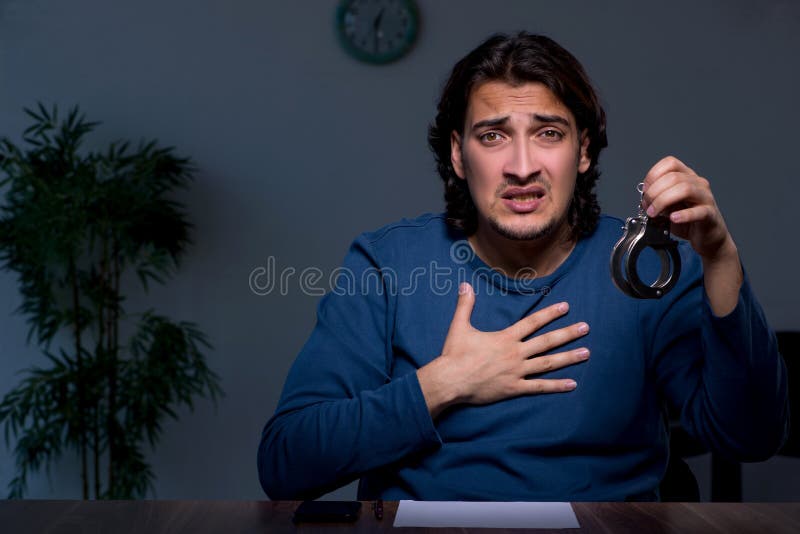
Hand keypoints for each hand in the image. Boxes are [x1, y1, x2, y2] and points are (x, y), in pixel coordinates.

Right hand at [417, 283, 589, 417]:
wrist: (450, 380)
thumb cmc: (454, 354)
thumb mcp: (459, 326)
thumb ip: (465, 305)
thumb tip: (465, 285)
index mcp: (505, 338)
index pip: (532, 322)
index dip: (550, 313)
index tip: (566, 307)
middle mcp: (515, 353)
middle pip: (547, 342)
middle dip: (568, 333)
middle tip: (586, 327)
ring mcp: (517, 372)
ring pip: (548, 363)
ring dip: (568, 357)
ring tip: (586, 353)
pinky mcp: (514, 388)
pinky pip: (539, 387)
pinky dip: (556, 386)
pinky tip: (572, 384)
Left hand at [640, 156, 735, 261]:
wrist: (707, 236)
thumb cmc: (688, 220)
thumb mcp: (669, 206)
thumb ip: (659, 198)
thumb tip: (645, 198)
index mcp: (687, 177)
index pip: (670, 163)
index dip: (653, 175)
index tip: (645, 190)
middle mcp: (698, 183)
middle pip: (674, 177)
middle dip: (654, 191)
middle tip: (647, 206)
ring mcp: (706, 197)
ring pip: (685, 189)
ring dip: (663, 201)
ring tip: (654, 213)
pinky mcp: (710, 214)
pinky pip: (699, 211)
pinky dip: (684, 214)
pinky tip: (673, 218)